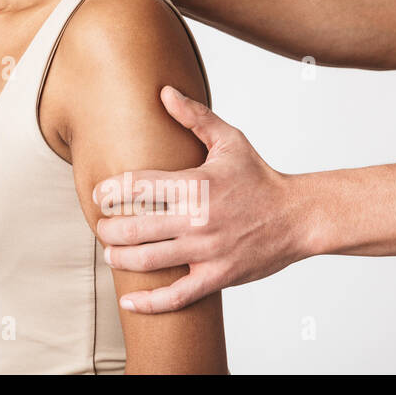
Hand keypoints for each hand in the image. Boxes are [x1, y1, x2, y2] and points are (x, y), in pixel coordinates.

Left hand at [92, 86, 311, 313]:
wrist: (298, 216)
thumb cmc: (259, 177)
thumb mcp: (229, 140)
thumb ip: (194, 116)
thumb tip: (164, 92)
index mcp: (195, 184)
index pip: (138, 187)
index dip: (109, 191)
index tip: (97, 193)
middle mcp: (197, 219)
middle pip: (135, 227)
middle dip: (108, 228)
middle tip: (100, 225)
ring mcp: (206, 251)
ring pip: (148, 261)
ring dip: (120, 258)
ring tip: (110, 252)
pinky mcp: (217, 277)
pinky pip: (177, 295)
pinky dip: (150, 302)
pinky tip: (128, 300)